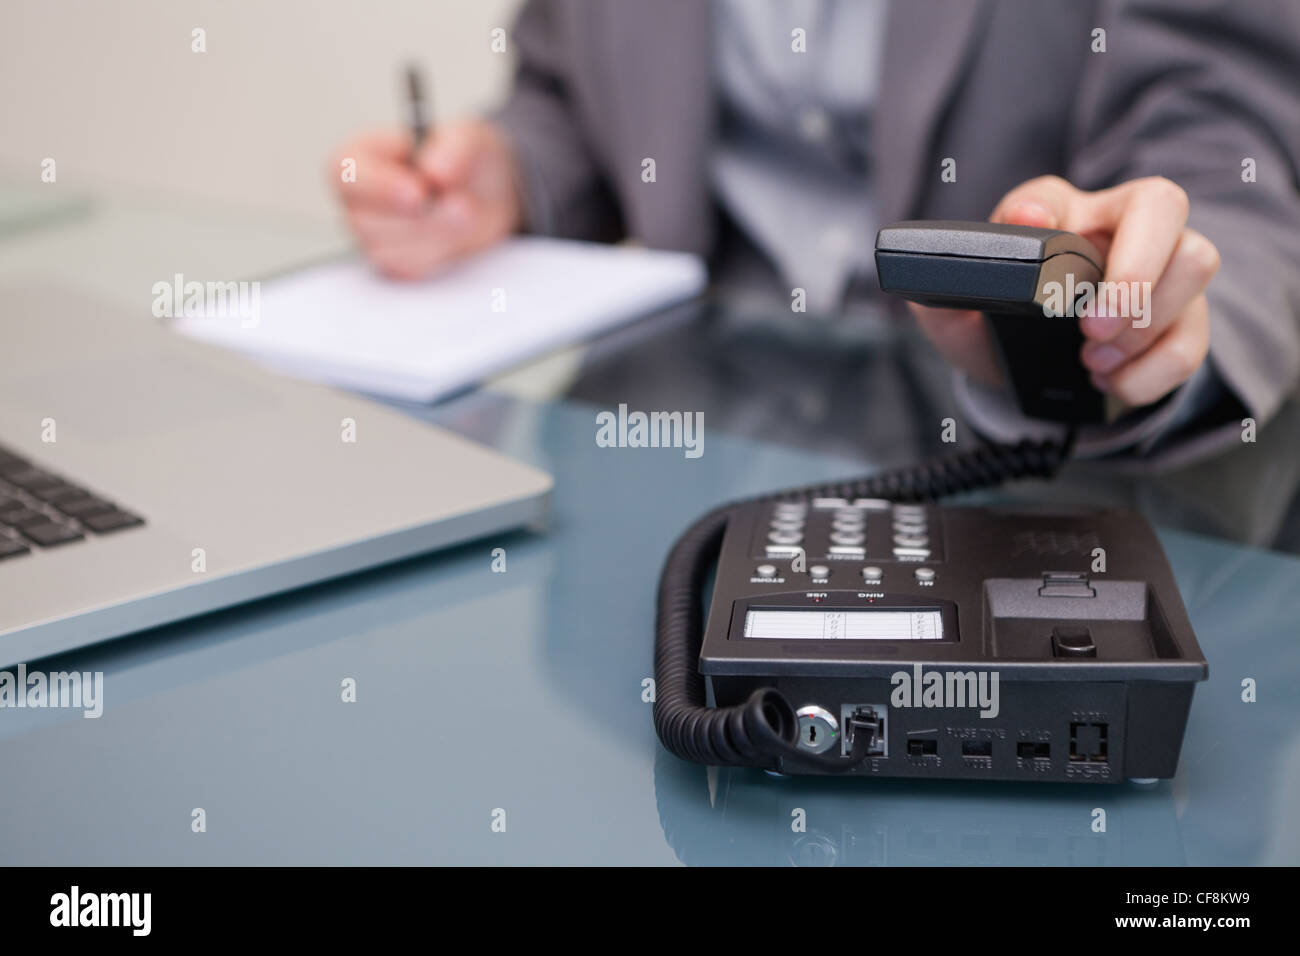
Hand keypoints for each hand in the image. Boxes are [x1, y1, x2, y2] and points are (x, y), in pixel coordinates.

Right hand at [330, 120, 522, 279]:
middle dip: (424, 217)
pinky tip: (454, 233)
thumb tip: (435, 172)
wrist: (481, 193)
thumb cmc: (460, 159)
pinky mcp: (393, 263)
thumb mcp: (468, 138)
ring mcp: (371, 236)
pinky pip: (411, 268)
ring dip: (438, 235)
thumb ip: (454, 147)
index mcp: (358, 158)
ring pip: (392, 250)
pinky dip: (441, 254)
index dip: (381, 187)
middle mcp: (356, 201)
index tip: (419, 193)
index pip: (346, 174)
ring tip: (464, 211)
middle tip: (461, 205)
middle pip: (369, 222)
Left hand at [910, 175, 1220, 407]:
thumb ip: (942, 294)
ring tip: (1094, 360)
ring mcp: (1162, 269)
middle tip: (1092, 325)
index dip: (1045, 205)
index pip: (1053, 193)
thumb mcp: (959, 318)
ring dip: (1146, 323)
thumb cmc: (1001, 329)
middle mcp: (1117, 229)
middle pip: (1163, 204)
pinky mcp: (1184, 319)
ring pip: (1195, 262)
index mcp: (1056, 217)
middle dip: (1134, 267)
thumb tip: (927, 280)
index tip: (1030, 221)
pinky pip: (1195, 337)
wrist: (1036, 375)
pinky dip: (1153, 371)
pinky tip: (1113, 382)